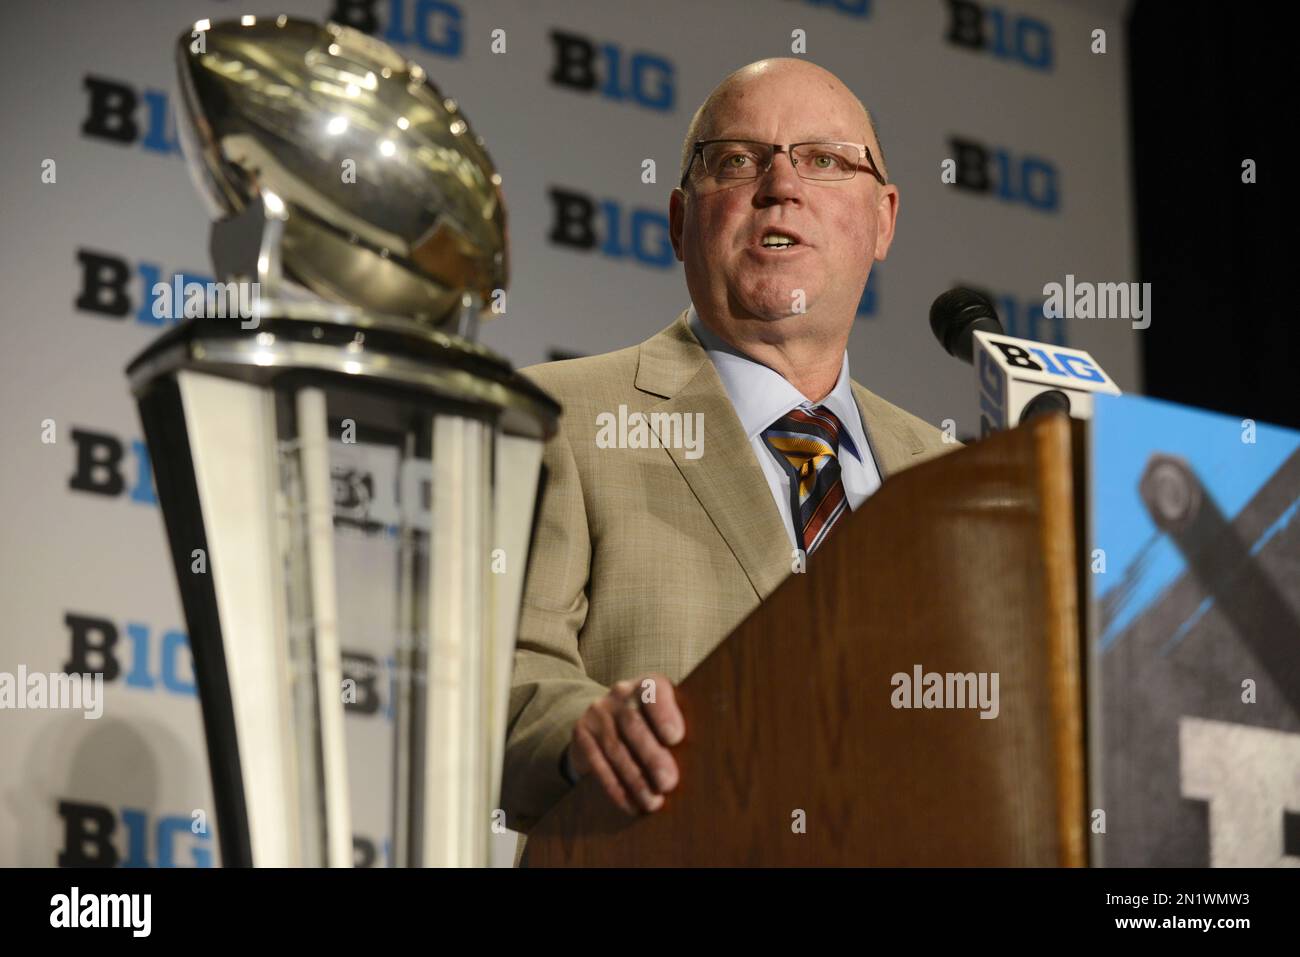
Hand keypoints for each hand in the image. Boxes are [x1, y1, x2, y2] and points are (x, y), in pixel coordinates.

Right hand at [566, 674, 683, 815]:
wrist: (603, 716)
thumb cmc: (651, 722)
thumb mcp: (664, 715)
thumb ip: (679, 729)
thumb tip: (700, 761)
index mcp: (646, 685)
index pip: (653, 691)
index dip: (663, 713)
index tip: (676, 738)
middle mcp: (619, 694)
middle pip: (633, 724)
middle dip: (651, 756)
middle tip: (668, 782)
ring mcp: (598, 714)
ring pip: (616, 749)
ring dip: (636, 780)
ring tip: (654, 802)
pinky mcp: (582, 735)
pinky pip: (598, 765)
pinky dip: (616, 788)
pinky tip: (632, 805)